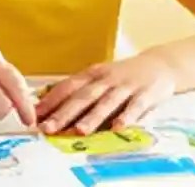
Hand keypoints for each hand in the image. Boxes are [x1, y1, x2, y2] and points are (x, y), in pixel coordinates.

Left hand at [34, 54, 177, 134]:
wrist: (160, 64)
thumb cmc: (124, 76)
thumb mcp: (100, 78)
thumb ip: (79, 91)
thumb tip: (47, 108)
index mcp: (93, 74)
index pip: (68, 87)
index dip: (51, 101)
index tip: (34, 115)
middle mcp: (107, 79)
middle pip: (83, 96)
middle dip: (64, 113)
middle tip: (48, 128)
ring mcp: (127, 86)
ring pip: (107, 102)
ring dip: (93, 117)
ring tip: (79, 131)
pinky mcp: (146, 93)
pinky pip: (135, 106)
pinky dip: (127, 117)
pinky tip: (118, 128)